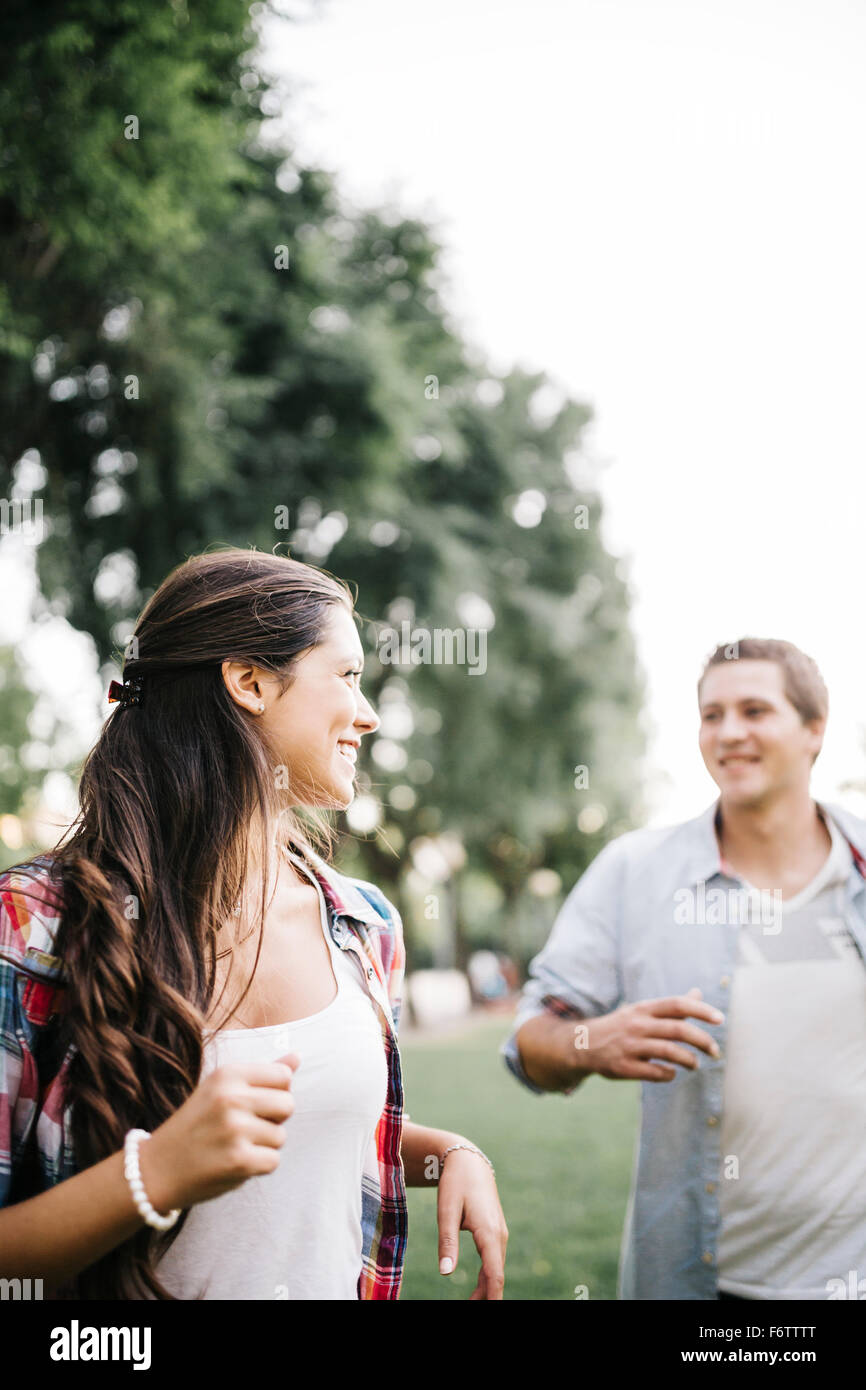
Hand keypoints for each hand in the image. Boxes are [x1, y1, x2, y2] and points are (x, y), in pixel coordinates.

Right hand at [140, 1052, 300, 1211]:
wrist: (156, 1169)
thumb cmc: (196, 1125)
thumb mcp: (222, 1089)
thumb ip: (262, 1074)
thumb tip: (297, 1058)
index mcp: (228, 1074)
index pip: (283, 1077)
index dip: (275, 1094)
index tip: (251, 1105)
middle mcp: (231, 1097)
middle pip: (288, 1105)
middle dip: (273, 1120)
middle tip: (244, 1128)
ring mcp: (234, 1129)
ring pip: (280, 1137)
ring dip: (263, 1146)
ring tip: (233, 1146)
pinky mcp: (239, 1161)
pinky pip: (273, 1161)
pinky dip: (258, 1166)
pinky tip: (233, 1163)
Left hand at [437, 1145, 507, 1299]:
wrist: (469, 1161)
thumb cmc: (456, 1184)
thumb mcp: (447, 1211)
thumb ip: (447, 1243)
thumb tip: (445, 1274)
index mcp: (489, 1232)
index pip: (494, 1274)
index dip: (491, 1297)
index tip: (486, 1309)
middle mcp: (499, 1235)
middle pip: (496, 1275)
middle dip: (487, 1297)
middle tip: (470, 1308)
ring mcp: (499, 1233)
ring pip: (496, 1269)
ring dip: (487, 1289)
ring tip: (472, 1303)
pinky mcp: (495, 1231)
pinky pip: (494, 1260)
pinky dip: (488, 1277)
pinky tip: (479, 1288)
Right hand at [587, 987, 723, 1080]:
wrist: (583, 1044)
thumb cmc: (622, 1027)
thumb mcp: (642, 1011)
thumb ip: (672, 1007)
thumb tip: (698, 993)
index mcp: (643, 1009)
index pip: (676, 1004)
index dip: (700, 1009)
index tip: (720, 1019)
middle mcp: (637, 1025)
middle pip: (678, 1029)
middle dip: (702, 1041)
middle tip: (715, 1052)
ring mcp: (629, 1046)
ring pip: (668, 1052)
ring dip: (689, 1060)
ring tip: (695, 1064)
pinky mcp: (623, 1067)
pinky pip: (653, 1072)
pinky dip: (668, 1074)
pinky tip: (672, 1073)